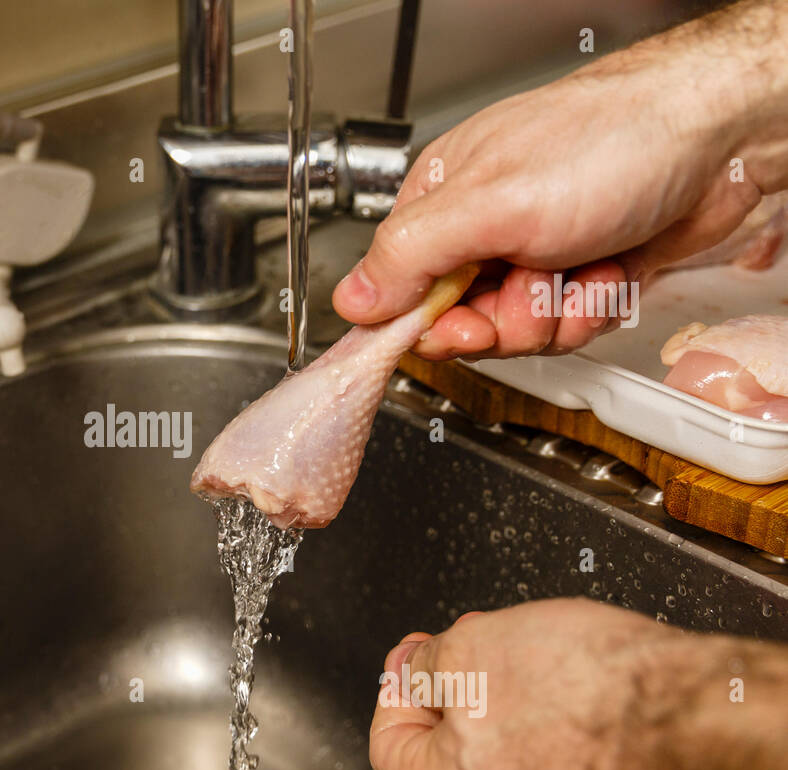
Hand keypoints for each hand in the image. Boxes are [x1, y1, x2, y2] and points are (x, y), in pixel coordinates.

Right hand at [333, 0, 787, 359]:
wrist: (721, 136)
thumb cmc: (610, 141)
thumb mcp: (490, 203)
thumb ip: (410, 255)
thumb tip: (351, 300)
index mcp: (443, 203)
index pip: (402, 290)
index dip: (429, 323)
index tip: (460, 328)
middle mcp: (485, 229)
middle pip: (463, 321)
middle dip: (506, 320)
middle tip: (531, 294)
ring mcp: (536, 253)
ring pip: (519, 331)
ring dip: (557, 314)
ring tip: (582, 270)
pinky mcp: (583, 273)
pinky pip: (568, 326)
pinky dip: (594, 309)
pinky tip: (611, 271)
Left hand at [368, 598, 787, 769]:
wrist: (706, 720)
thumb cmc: (598, 692)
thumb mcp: (472, 647)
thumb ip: (426, 664)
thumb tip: (414, 670)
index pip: (390, 746)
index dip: (396, 688)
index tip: (412, 658)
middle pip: (456, 755)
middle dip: (462, 689)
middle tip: (479, 645)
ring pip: (518, 763)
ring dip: (516, 706)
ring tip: (542, 660)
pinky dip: (570, 731)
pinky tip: (589, 693)